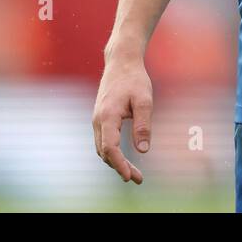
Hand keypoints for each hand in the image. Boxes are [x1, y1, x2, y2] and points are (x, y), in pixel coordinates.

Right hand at [92, 48, 153, 183]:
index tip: (129, 177)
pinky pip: (103, 141)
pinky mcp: (100, 118)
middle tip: (138, 179)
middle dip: (120, 167)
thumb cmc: (134, 79)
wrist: (121, 62)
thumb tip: (143, 151)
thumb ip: (143, 125)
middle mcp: (98, 120)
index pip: (110, 147)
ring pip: (102, 148)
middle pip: (104, 152)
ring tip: (134, 174)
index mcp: (107, 116)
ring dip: (116, 162)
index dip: (119, 164)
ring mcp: (97, 119)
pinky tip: (125, 159)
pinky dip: (112, 153)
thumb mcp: (144, 100)